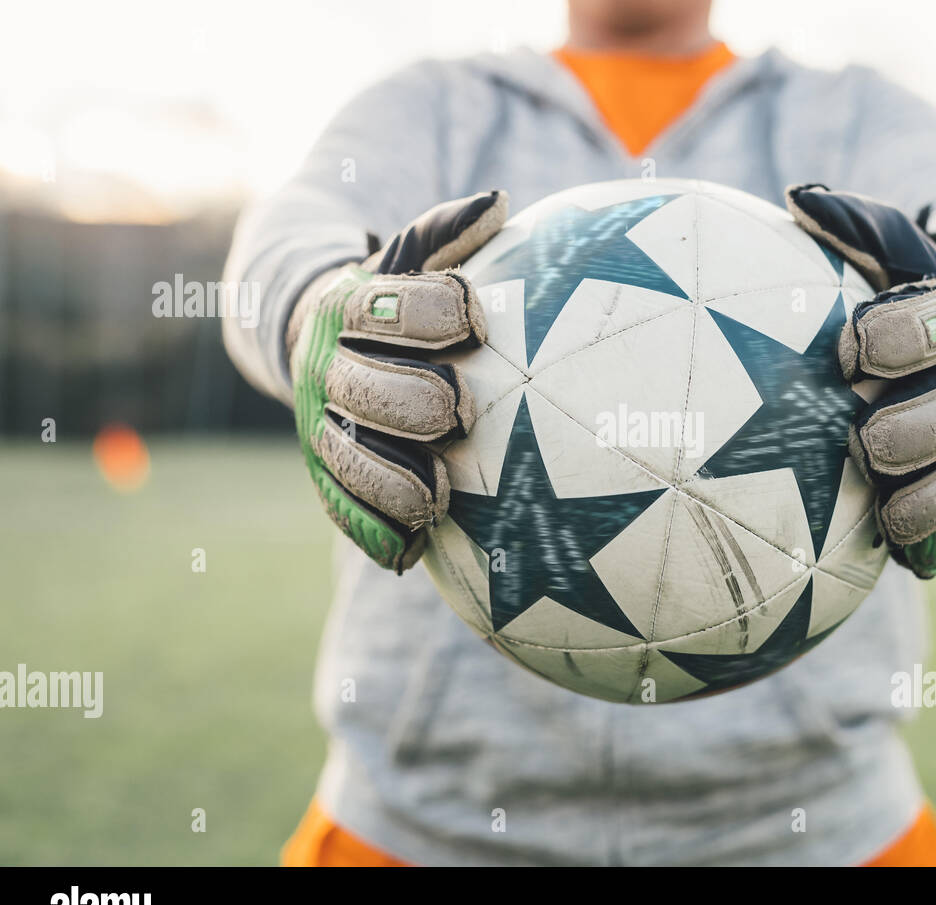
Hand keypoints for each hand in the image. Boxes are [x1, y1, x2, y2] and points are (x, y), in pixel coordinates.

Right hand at [287, 191, 507, 571]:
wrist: (319, 336)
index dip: (428, 310)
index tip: (476, 317)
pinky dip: (372, 531)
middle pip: (360, 387)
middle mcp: (325, 368)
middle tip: (458, 410)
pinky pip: (342, 507)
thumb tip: (497, 202)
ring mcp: (319, 424)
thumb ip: (448, 234)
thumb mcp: (413, 258)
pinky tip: (410, 551)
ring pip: (345, 457)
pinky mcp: (326, 473)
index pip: (382, 307)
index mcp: (347, 308)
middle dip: (407, 398)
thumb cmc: (394, 296)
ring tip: (436, 498)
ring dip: (387, 479)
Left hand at [786, 184, 935, 578]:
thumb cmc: (898, 288)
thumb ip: (848, 226)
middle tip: (864, 443)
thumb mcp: (881, 249)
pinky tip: (902, 556)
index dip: (904, 335)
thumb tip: (798, 198)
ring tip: (887, 515)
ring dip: (933, 495)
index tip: (848, 348)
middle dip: (920, 428)